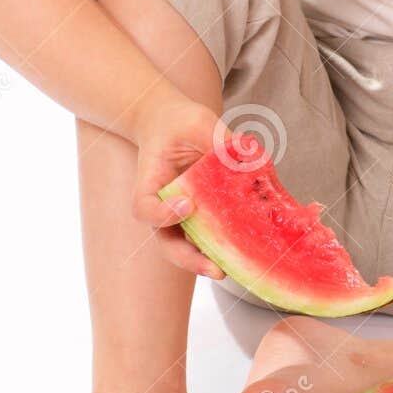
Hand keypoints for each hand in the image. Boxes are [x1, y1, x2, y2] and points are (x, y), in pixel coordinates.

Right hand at [132, 93, 228, 277]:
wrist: (171, 125)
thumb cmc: (178, 122)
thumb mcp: (196, 121)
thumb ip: (217, 136)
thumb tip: (245, 151)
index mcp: (150, 182)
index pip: (145, 207)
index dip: (163, 213)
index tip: (187, 204)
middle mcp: (163, 206)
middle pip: (167, 243)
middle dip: (191, 259)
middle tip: (215, 269)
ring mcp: (180, 216)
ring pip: (188, 248)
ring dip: (210, 261)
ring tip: (234, 270)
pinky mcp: (201, 217)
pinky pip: (209, 237)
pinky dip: (225, 246)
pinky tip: (247, 251)